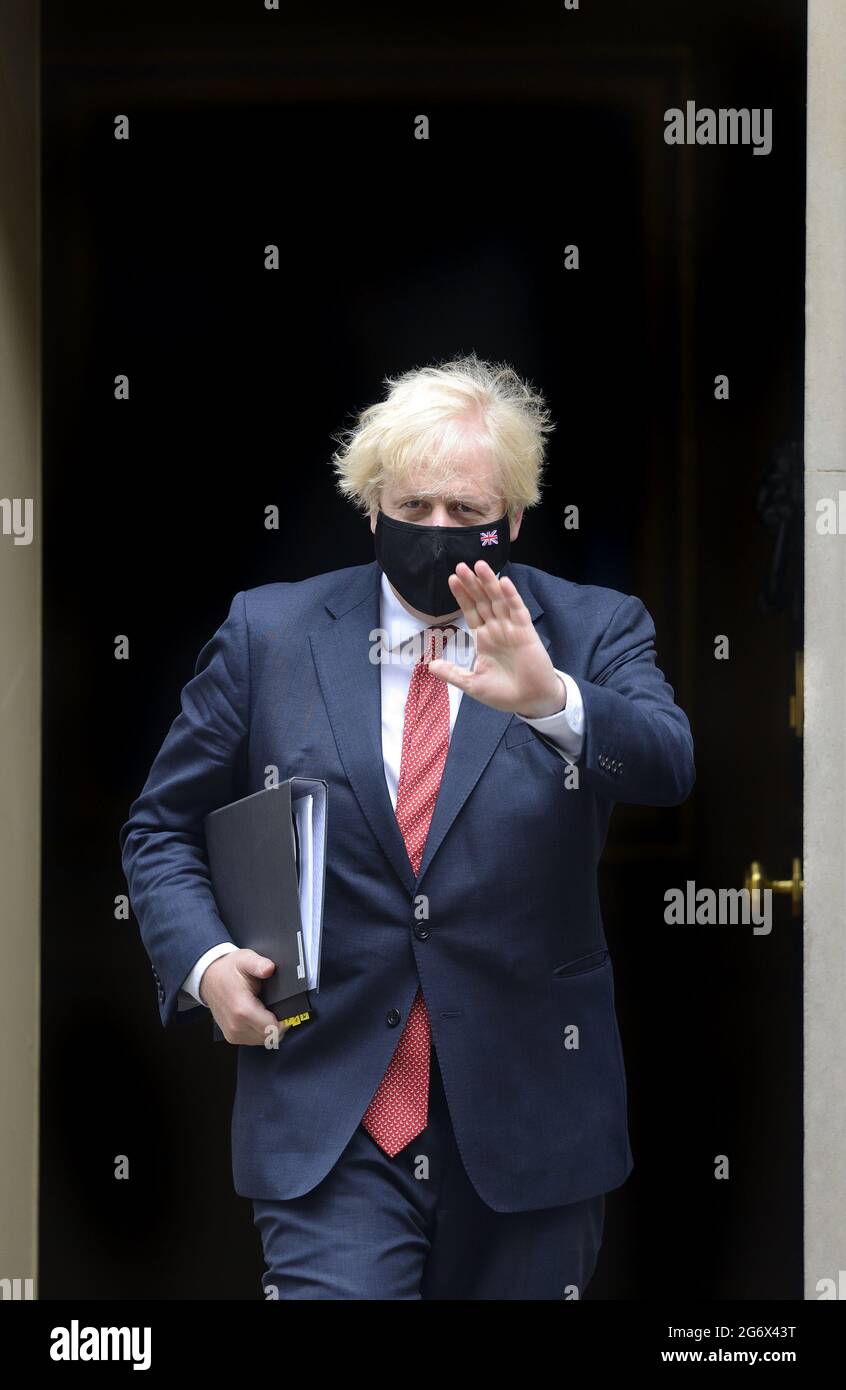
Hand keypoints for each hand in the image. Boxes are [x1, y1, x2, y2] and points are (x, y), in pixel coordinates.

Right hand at [199, 948, 291, 1045]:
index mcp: (242, 1009)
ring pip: (264, 1040)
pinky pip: (255, 1040)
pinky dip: (260, 1031)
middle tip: (278, 1007)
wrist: (208, 978)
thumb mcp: (245, 959)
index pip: (273, 1028)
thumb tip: (270, 968)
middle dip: (279, 1024)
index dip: (285, 1021)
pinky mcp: (232, 1037)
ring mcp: (233, 1034)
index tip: (287, 1009)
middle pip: (270, 1036)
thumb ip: (259, 964)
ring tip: (266, 1010)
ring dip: (270, 1028)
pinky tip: (259, 1016)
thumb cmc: (228, 970)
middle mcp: (236, 1026)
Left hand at [426, 559, 566, 716]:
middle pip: (482, 601)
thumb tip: (430, 665)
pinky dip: (511, 596)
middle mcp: (496, 630)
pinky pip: (518, 611)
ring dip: (489, 583)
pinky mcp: (526, 633)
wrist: (529, 702)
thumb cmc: (503, 693)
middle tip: (460, 566)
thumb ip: (452, 672)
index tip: (451, 579)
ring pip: (498, 601)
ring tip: (479, 565)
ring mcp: (511, 629)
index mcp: (483, 638)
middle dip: (472, 584)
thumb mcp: (472, 683)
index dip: (462, 595)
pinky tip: (503, 582)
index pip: (470, 611)